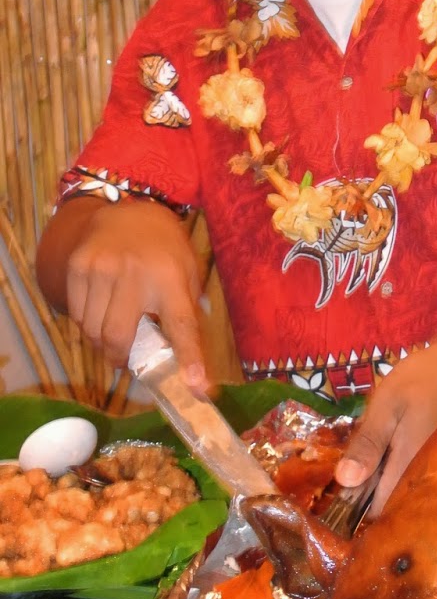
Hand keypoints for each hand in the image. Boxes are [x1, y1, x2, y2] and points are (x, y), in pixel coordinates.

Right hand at [63, 199, 206, 388]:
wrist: (128, 210)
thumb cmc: (165, 249)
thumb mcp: (187, 271)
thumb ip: (185, 310)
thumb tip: (188, 361)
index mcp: (171, 277)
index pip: (182, 325)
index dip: (189, 359)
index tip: (198, 388)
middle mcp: (135, 273)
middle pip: (119, 337)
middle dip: (122, 359)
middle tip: (127, 361)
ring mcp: (101, 269)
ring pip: (93, 332)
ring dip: (103, 345)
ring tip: (115, 332)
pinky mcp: (78, 267)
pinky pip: (77, 317)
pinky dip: (88, 327)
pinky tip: (100, 313)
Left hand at [335, 344, 436, 515]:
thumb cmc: (421, 381)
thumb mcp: (385, 406)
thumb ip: (367, 443)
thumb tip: (344, 481)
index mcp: (410, 468)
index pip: (379, 510)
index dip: (357, 504)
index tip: (344, 488)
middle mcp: (429, 479)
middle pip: (396, 509)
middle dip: (375, 496)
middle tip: (363, 466)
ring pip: (408, 497)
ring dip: (390, 486)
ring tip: (380, 459)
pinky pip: (421, 484)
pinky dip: (406, 476)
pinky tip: (398, 455)